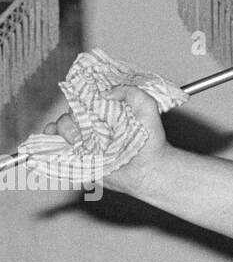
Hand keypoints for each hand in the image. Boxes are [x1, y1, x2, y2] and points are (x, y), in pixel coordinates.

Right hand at [44, 85, 169, 193]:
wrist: (149, 169)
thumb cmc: (151, 139)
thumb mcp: (147, 108)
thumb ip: (131, 92)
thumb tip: (104, 93)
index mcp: (106, 112)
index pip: (84, 101)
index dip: (78, 100)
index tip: (81, 105)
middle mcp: (93, 125)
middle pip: (69, 115)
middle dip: (70, 119)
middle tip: (84, 131)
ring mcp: (85, 141)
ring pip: (60, 129)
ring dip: (62, 131)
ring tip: (77, 141)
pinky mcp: (80, 158)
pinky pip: (58, 148)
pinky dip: (52, 143)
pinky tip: (59, 143)